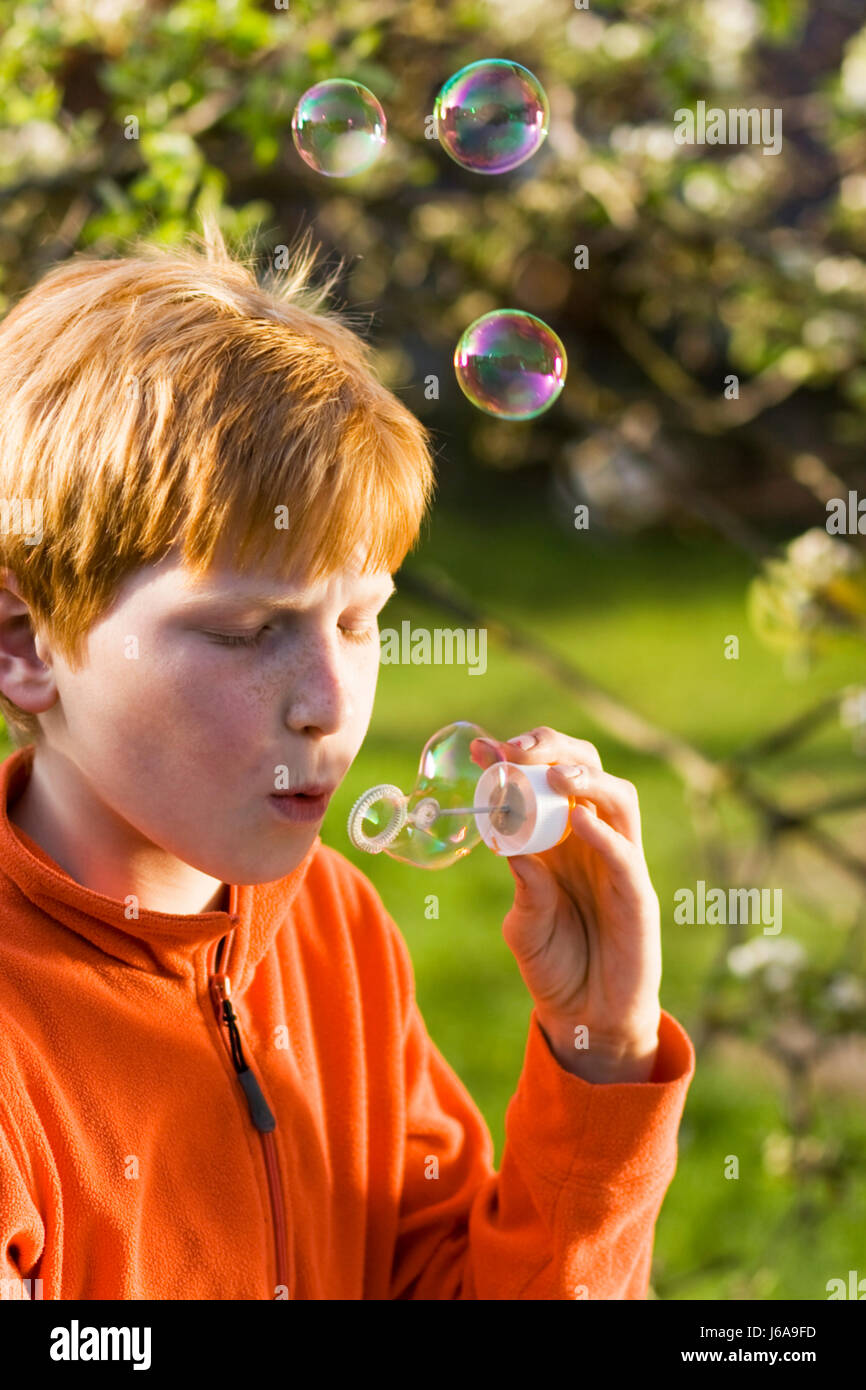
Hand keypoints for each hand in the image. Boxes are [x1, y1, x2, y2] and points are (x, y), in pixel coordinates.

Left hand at [470, 726, 661, 1083]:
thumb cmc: (556, 966)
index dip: (515, 758)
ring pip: (618, 799)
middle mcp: (592, 842)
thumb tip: (508, 843)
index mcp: (559, 840)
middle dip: (552, 748)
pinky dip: (603, 832)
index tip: (479, 747)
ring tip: (553, 773)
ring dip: (587, 777)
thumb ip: (522, 886)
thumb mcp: (523, 925)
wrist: (587, 1019)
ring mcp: (619, 864)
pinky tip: (578, 820)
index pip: (542, 781)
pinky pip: (625, 854)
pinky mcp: (637, 896)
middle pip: (585, 771)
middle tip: (516, 748)